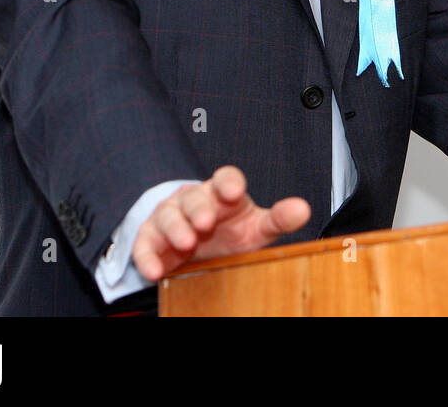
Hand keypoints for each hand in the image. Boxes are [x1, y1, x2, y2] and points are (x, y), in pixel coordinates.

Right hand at [132, 165, 310, 281]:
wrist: (201, 248)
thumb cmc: (232, 231)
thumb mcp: (256, 227)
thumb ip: (279, 218)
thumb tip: (303, 209)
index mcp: (223, 193)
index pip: (225, 178)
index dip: (229, 183)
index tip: (234, 192)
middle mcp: (195, 200)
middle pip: (194, 197)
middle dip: (199, 208)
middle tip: (206, 222)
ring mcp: (170, 217)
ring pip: (167, 215)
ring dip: (175, 228)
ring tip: (186, 242)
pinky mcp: (151, 239)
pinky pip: (144, 244)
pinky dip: (146, 256)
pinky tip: (154, 269)